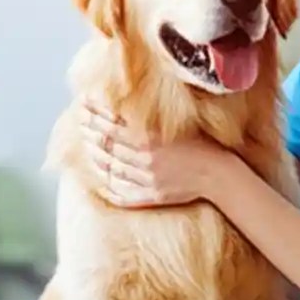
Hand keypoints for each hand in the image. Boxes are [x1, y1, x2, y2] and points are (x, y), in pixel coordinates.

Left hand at [79, 98, 228, 207]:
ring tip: (85, 143)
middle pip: (108, 145)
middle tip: (80, 120)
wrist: (219, 173)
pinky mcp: (152, 195)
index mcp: (150, 139)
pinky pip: (122, 192)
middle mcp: (145, 159)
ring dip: (95, 155)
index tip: (83, 104)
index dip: (94, 114)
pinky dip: (108, 185)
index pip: (111, 124)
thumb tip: (121, 109)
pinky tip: (100, 177)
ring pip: (111, 167)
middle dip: (90, 131)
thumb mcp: (173, 126)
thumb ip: (147, 121)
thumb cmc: (200, 144)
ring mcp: (147, 179)